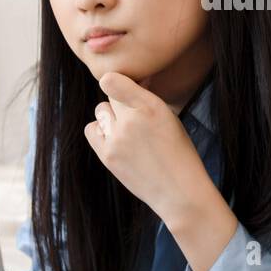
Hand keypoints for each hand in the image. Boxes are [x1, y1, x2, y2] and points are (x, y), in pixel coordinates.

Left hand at [84, 71, 215, 225]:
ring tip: (127, 130)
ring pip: (100, 111)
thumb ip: (146, 98)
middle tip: (135, 116)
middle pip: (109, 96)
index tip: (128, 88)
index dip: (118, 81)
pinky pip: (92, 129)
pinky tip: (114, 138)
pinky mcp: (107, 156)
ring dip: (111, 116)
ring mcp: (116, 139)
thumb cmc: (178, 151)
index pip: (111, 80)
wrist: (178, 190)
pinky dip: (100, 130)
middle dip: (120, 101)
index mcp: (151, 106)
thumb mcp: (169, 117)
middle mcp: (131, 120)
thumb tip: (132, 80)